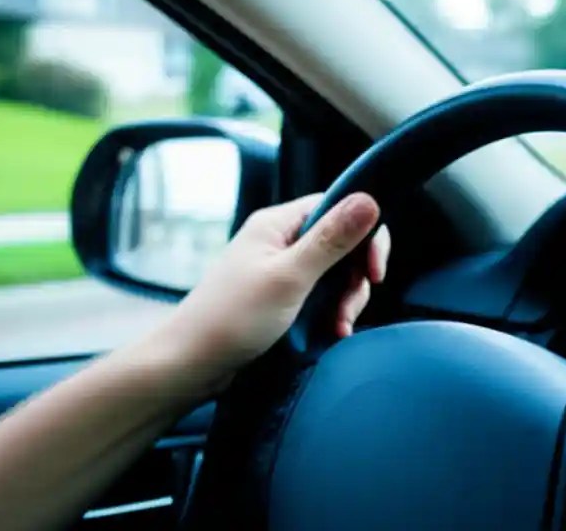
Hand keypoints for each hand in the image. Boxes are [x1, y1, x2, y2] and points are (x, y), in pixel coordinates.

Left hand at [150, 192, 388, 394]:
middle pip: (342, 243)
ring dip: (345, 300)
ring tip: (338, 327)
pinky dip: (331, 313)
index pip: (338, 207)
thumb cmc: (232, 319)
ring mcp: (280, 270)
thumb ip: (331, 240)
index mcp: (277, 224)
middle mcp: (279, 240)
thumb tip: (369, 199)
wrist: (190, 365)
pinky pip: (320, 296)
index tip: (374, 272)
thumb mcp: (289, 277)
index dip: (365, 236)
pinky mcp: (281, 297)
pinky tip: (331, 333)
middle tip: (349, 307)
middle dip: (355, 276)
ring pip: (335, 273)